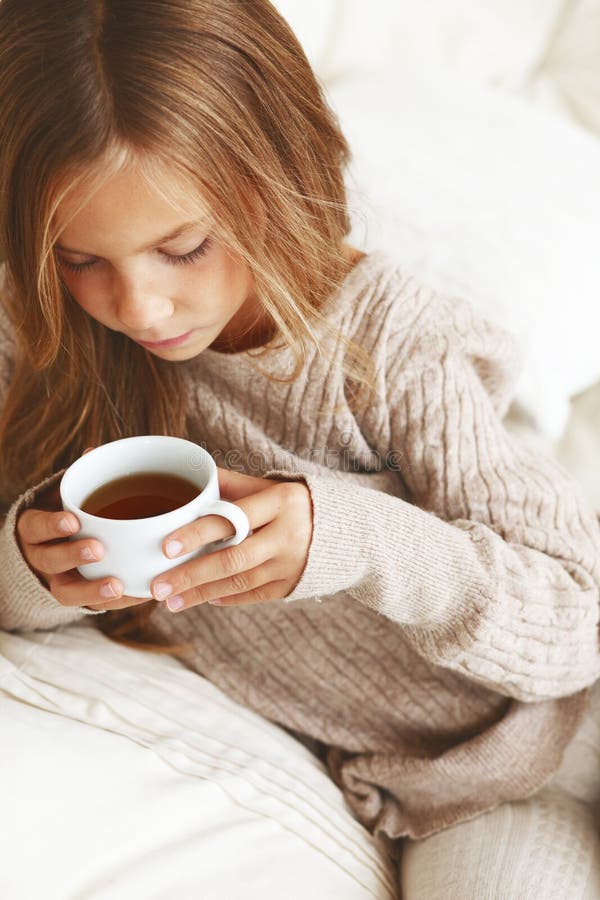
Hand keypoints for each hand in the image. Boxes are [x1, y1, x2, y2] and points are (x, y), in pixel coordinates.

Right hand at [16, 448, 148, 611]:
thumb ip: (79, 478)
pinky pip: (92, 607)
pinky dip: (116, 603)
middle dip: (73, 555)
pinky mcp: (77, 598)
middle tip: (98, 549)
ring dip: (92, 590)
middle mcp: (40, 557)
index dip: (52, 525)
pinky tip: (139, 595)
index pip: (35, 527)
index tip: (73, 520)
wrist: (53, 550)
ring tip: (117, 585)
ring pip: (66, 591)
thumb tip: (95, 451)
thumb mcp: (65, 495)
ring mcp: (56, 581)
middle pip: (49, 560)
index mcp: (35, 528)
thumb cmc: (67, 515)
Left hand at [149, 467, 312, 611]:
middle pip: (233, 559)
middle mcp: (288, 536)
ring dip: (201, 593)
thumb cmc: (296, 503)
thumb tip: (192, 475)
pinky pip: (253, 595)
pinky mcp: (292, 585)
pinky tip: (203, 599)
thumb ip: (232, 484)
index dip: (198, 533)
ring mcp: (291, 565)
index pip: (233, 519)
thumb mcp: (270, 486)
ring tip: (169, 600)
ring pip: (239, 582)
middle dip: (192, 575)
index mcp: (281, 503)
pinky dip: (226, 598)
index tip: (166, 547)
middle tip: (157, 586)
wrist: (348, 531)